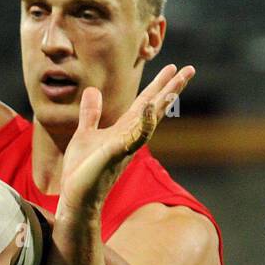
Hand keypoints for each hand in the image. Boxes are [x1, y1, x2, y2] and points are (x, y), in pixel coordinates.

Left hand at [59, 65, 194, 214]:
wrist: (75, 197)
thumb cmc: (81, 170)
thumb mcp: (85, 134)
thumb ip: (91, 114)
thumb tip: (93, 90)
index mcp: (123, 130)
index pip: (144, 104)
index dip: (157, 86)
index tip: (172, 68)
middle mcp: (130, 137)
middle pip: (155, 108)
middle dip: (171, 89)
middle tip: (189, 69)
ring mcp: (126, 146)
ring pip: (151, 120)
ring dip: (165, 101)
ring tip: (178, 82)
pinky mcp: (116, 154)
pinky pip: (134, 138)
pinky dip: (143, 123)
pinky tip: (149, 107)